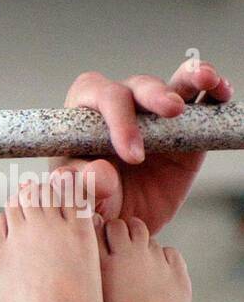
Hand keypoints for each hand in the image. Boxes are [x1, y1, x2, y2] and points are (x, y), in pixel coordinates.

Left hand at [51, 60, 232, 234]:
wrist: (122, 223)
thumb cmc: (93, 205)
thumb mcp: (81, 200)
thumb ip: (83, 185)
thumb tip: (100, 174)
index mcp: (84, 120)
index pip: (98, 98)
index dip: (118, 119)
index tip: (133, 155)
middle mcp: (118, 111)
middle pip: (134, 87)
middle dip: (153, 94)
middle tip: (171, 110)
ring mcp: (154, 117)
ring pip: (170, 85)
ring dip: (189, 77)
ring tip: (206, 80)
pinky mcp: (186, 127)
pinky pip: (201, 101)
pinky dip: (213, 91)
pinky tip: (220, 90)